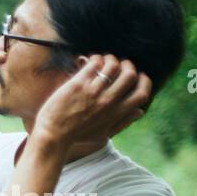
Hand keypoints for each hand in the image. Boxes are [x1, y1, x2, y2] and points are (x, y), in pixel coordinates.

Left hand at [34, 54, 151, 146]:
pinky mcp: (78, 84)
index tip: (138, 76)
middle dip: (128, 65)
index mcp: (115, 113)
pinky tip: (89, 61)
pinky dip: (95, 59)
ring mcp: (93, 92)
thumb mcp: (103, 134)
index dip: (144, 81)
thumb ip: (122, 122)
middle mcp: (107, 101)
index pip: (142, 93)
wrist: (52, 136)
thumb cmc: (76, 137)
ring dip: (110, 59)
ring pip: (113, 65)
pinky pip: (94, 63)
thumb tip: (141, 111)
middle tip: (120, 64)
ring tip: (104, 60)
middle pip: (130, 74)